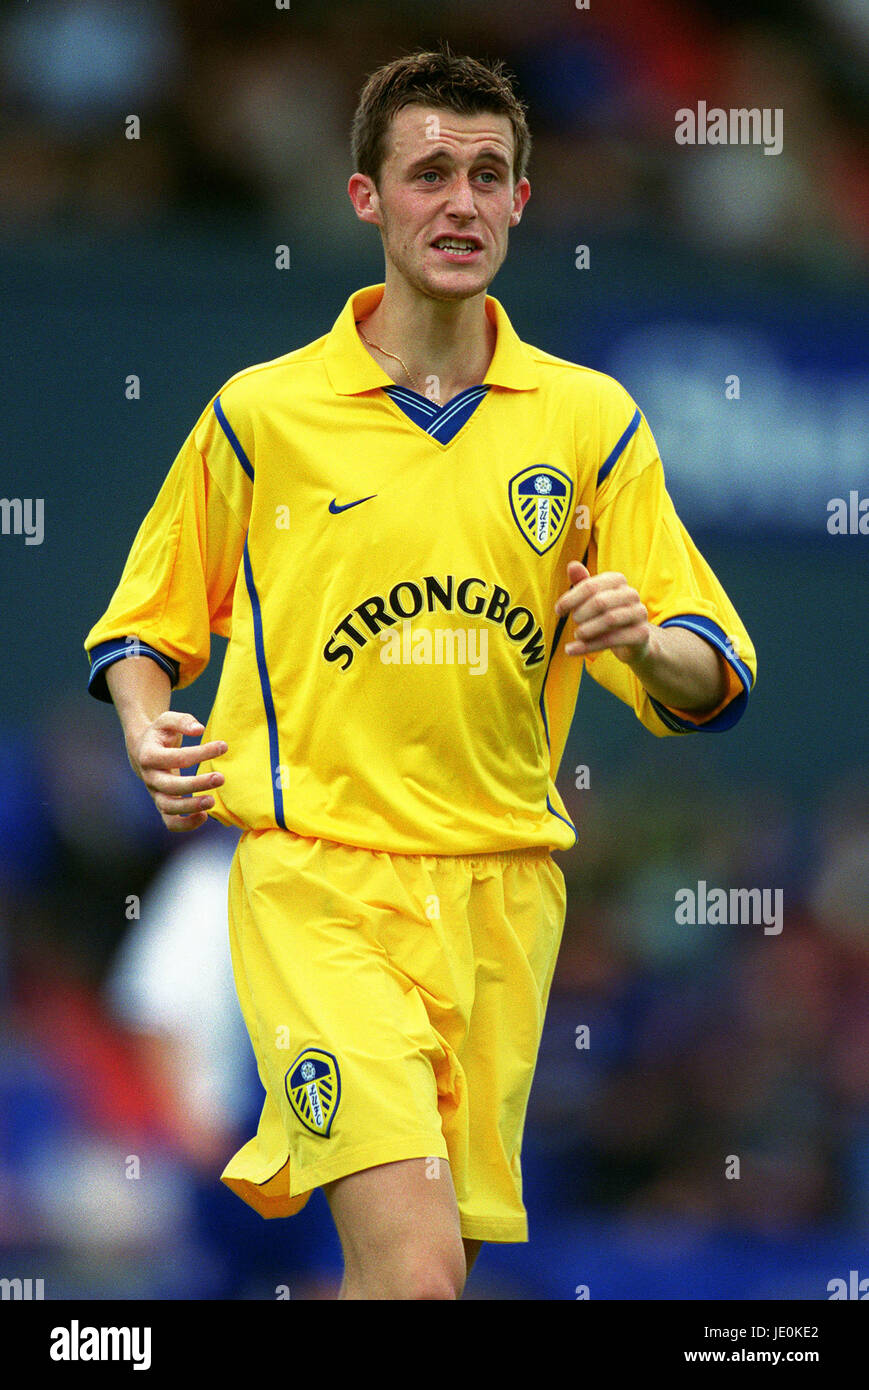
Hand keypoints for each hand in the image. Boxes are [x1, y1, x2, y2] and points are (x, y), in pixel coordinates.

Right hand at [127, 711, 227, 831]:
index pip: (176, 757)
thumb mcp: (167, 720)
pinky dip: (186, 824)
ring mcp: (155, 793)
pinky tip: (204, 816)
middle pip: (171, 786)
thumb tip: (199, 729)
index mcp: (149, 755)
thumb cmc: (160, 734)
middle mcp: (150, 778)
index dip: (201, 753)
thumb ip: (182, 721)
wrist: (143, 751)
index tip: (223, 746)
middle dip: (196, 784)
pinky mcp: (162, 805)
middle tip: (221, 778)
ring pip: (169, 807)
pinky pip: (170, 822)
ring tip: (212, 801)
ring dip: (191, 807)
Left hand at [555, 560, 650, 663]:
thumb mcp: (593, 598)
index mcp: (618, 580)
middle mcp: (631, 594)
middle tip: (574, 622)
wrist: (633, 640)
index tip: (558, 611)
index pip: (590, 586)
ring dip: (586, 630)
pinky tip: (571, 650)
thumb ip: (582, 583)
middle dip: (580, 614)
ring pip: (609, 620)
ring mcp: (639, 613)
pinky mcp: (641, 634)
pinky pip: (612, 640)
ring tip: (577, 635)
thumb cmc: (608, 614)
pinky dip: (588, 646)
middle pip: (599, 601)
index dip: (570, 599)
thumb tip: (571, 565)